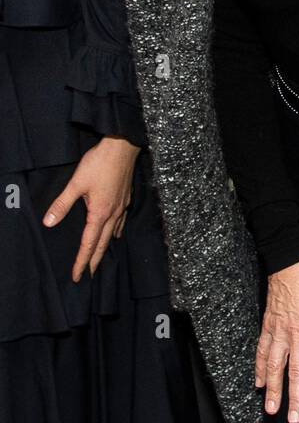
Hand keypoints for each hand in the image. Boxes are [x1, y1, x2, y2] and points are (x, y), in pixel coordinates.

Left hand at [43, 136, 139, 280]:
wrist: (123, 146)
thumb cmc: (100, 163)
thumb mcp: (76, 183)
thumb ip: (62, 204)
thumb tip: (48, 222)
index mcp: (100, 213)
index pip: (88, 244)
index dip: (82, 261)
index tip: (77, 276)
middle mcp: (113, 214)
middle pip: (103, 243)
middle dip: (94, 260)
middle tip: (88, 275)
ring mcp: (122, 206)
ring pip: (113, 234)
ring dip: (105, 248)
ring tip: (99, 257)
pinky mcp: (126, 198)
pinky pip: (120, 222)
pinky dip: (115, 232)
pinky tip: (115, 232)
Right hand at [257, 255, 298, 422]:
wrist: (293, 259)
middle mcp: (298, 335)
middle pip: (297, 373)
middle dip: (296, 398)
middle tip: (295, 418)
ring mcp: (280, 331)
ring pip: (276, 366)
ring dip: (274, 389)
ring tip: (273, 408)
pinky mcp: (269, 325)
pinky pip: (262, 350)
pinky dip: (260, 368)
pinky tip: (259, 382)